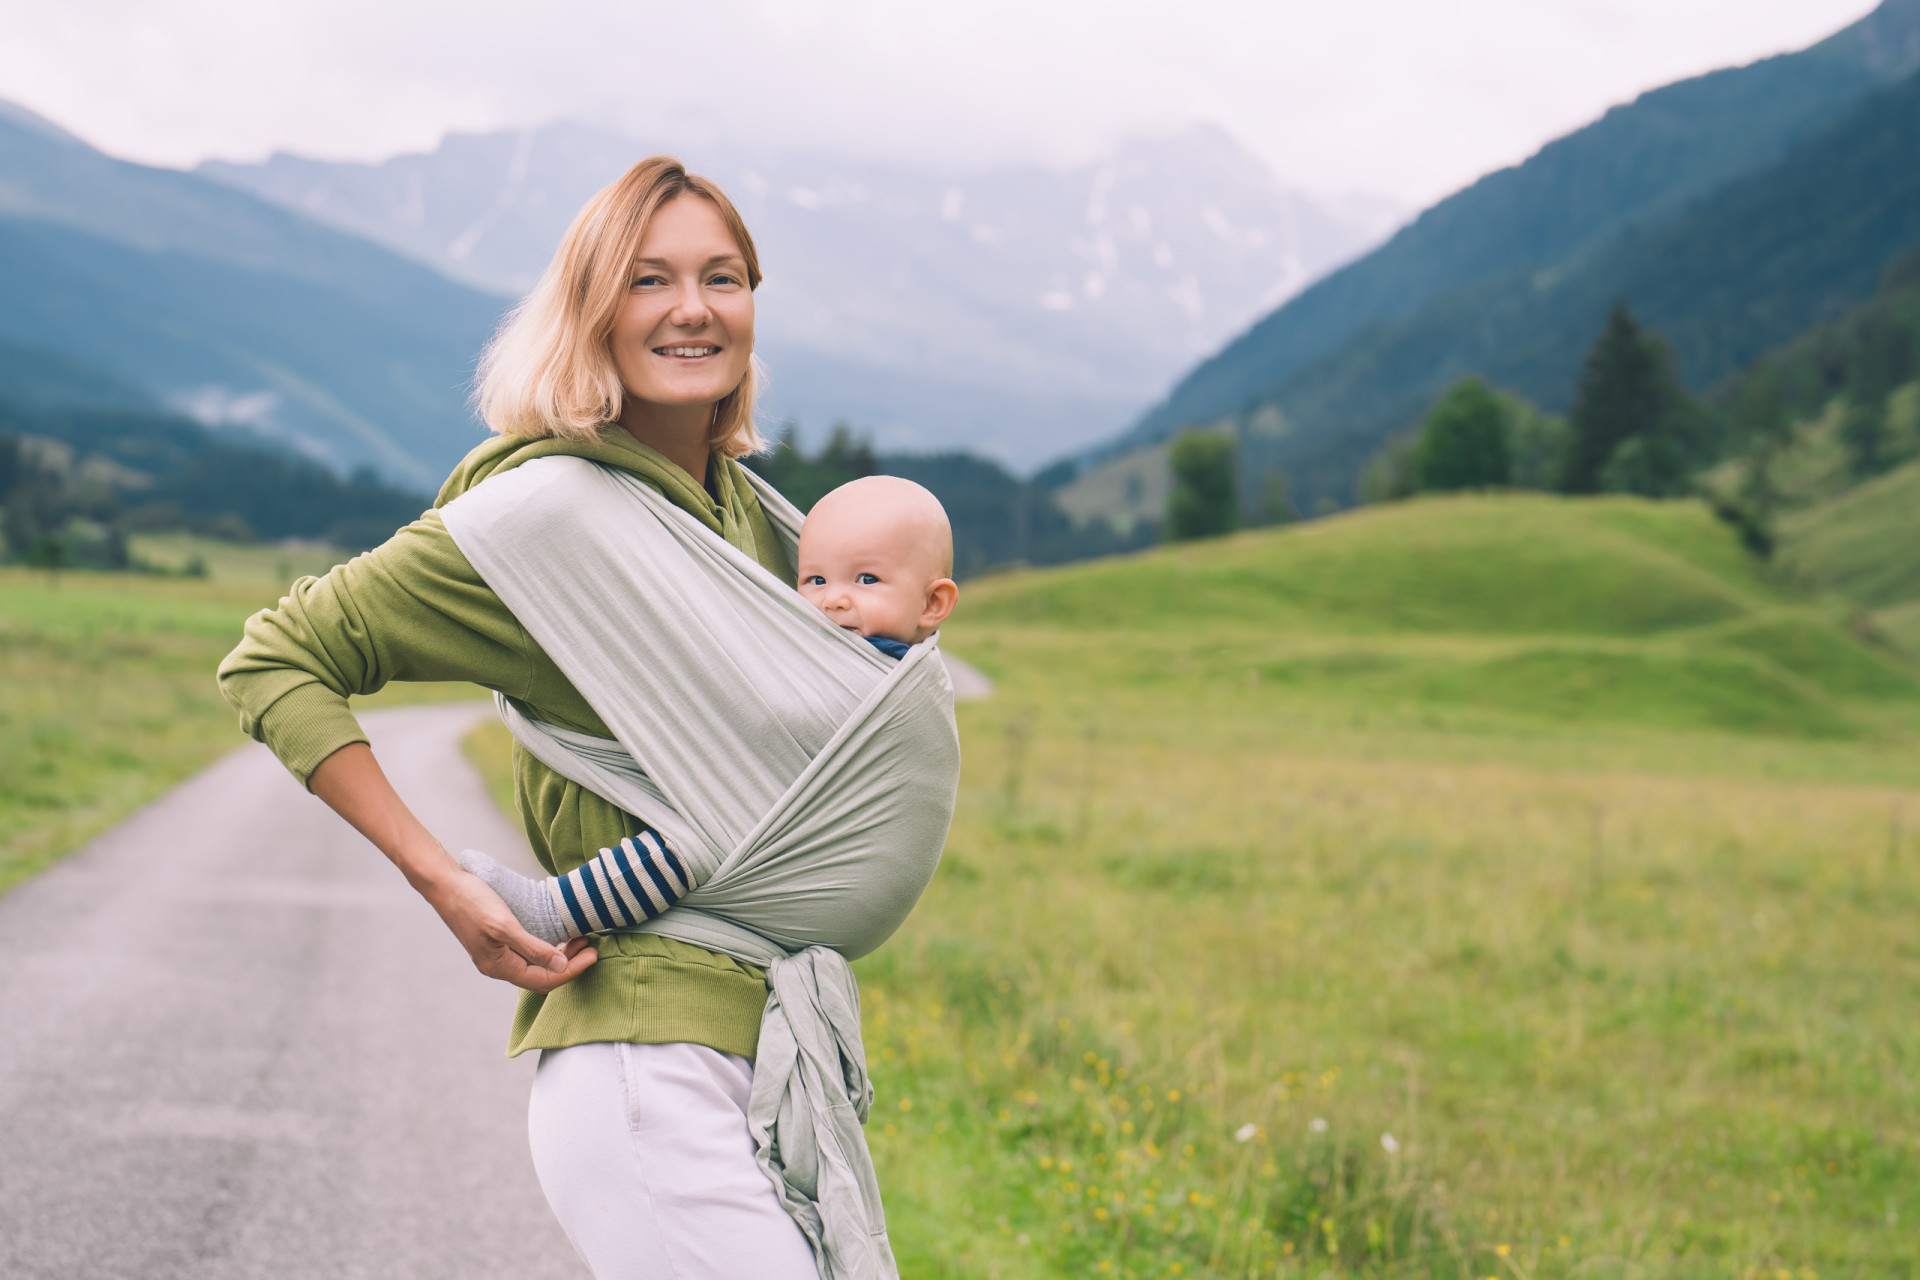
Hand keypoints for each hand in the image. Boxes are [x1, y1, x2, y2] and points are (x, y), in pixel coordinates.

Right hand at [428, 868, 597, 992]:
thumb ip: (533, 948)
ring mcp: (496, 954)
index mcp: (499, 967)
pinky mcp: (496, 941)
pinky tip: (559, 935)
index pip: (544, 980)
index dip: (571, 970)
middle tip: (592, 948)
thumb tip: (560, 966)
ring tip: (581, 939)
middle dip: (569, 964)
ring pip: (535, 964)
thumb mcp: (505, 925)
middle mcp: (498, 966)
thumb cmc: (472, 902)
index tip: (593, 956)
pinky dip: (547, 946)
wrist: (444, 885)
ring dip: (560, 955)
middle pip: (541, 976)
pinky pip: (527, 952)